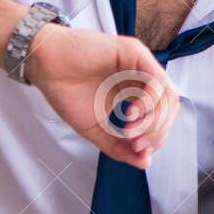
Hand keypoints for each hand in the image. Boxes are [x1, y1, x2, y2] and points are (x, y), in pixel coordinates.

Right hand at [24, 23, 178, 168]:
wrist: (45, 67)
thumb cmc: (65, 90)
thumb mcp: (95, 129)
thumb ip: (119, 146)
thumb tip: (144, 162)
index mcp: (135, 93)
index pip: (162, 117)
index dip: (155, 138)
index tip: (137, 150)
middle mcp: (141, 78)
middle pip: (169, 108)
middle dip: (156, 132)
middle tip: (135, 143)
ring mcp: (139, 64)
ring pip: (167, 95)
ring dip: (152, 119)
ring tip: (129, 128)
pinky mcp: (134, 52)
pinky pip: (156, 80)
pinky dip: (148, 101)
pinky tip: (131, 112)